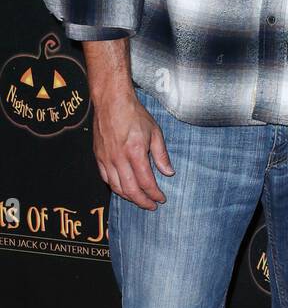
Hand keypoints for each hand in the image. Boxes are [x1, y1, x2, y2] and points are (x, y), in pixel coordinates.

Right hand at [92, 90, 173, 209]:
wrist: (111, 102)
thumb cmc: (134, 114)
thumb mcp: (155, 132)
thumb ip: (161, 155)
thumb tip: (169, 173)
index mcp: (135, 152)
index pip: (146, 182)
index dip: (154, 194)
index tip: (161, 199)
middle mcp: (119, 158)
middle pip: (130, 190)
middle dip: (142, 201)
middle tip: (151, 206)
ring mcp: (106, 158)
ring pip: (116, 187)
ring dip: (129, 197)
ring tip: (139, 199)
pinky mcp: (98, 156)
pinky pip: (106, 178)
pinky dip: (116, 187)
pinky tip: (124, 189)